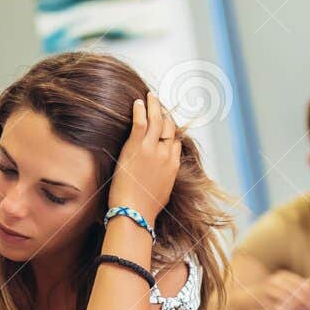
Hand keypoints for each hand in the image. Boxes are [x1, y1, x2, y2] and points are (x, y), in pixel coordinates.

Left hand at [108, 91, 181, 223]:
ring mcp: (152, 150)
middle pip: (169, 128)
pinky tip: (137, 102)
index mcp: (173, 166)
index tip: (165, 124)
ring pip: (156, 120)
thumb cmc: (144, 209)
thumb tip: (159, 179)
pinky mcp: (136, 147)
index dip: (170, 131)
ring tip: (150, 96)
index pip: (175, 142)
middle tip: (159, 106)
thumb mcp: (161, 193)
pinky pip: (140, 122)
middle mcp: (166, 155)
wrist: (134, 213)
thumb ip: (163, 180)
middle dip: (165, 115)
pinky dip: (140, 110)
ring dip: (154, 106)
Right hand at [253, 270, 309, 309]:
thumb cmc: (271, 292)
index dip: (307, 291)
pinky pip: (275, 306)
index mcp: (282, 276)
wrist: (249, 297)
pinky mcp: (261, 300)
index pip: (298, 282)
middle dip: (303, 299)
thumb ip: (302, 285)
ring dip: (295, 306)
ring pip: (284, 297)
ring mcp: (266, 290)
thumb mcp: (286, 286)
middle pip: (292, 289)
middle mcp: (274, 280)